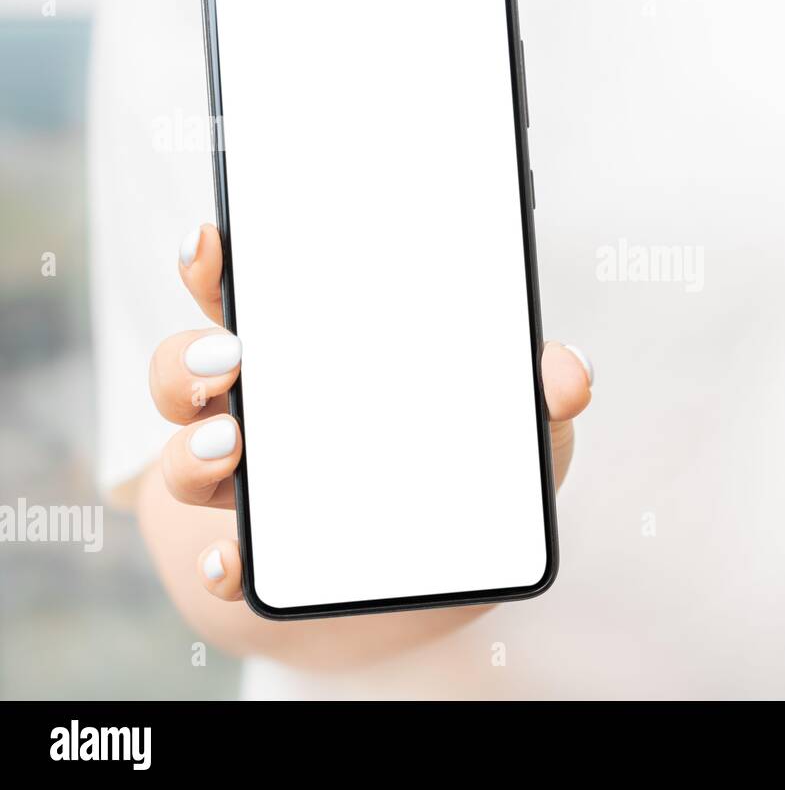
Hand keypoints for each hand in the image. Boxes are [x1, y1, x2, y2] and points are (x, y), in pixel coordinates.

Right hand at [149, 224, 592, 601]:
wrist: (442, 572)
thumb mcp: (516, 426)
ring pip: (186, 454)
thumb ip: (539, 395)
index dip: (217, 263)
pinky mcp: (258, 557)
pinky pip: (220, 559)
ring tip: (235, 446)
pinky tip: (241, 560)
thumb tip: (570, 373)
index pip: (249, 295)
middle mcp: (263, 412)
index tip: (214, 241)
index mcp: (313, 355)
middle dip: (191, 356)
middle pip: (191, 367)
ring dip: (195, 450)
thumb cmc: (465, 469)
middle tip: (230, 356)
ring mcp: (249, 485)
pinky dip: (222, 561)